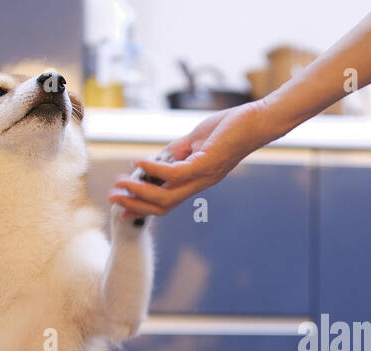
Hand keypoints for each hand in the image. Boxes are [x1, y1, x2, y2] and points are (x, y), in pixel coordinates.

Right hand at [108, 99, 278, 218]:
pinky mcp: (206, 163)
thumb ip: (175, 153)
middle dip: (136, 205)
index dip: (144, 207)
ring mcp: (203, 176)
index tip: (122, 208)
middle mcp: (199, 183)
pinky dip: (154, 169)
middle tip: (113, 199)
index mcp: (196, 181)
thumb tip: (153, 160)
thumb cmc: (229, 128)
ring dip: (140, 191)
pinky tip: (138, 162)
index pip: (166, 202)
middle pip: (163, 206)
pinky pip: (175, 173)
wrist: (257, 121)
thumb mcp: (195, 141)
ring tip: (120, 183)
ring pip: (166, 195)